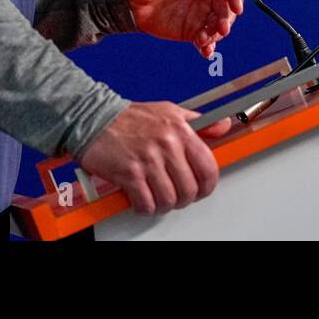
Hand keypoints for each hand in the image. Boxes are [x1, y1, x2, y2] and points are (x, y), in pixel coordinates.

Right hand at [78, 102, 232, 214]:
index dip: (207, 185)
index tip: (201, 189)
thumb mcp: (170, 111)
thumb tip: (223, 126)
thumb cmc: (130, 117)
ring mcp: (148, 160)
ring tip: (158, 198)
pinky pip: (146, 203)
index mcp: (180, 130)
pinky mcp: (129, 173)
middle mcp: (167, 145)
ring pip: (169, 199)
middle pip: (189, 189)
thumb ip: (199, 122)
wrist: (94, 118)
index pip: (208, 167)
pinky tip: (143, 200)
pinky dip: (146, 208)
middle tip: (176, 195)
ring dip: (164, 205)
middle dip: (184, 199)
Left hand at [122, 0, 242, 56]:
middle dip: (227, 18)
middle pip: (227, 6)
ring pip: (219, 24)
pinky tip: (205, 51)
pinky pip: (205, 39)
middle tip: (221, 30)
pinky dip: (208, 46)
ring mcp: (201, 12)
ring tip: (204, 41)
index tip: (237, 6)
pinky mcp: (192, 29)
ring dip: (217, 34)